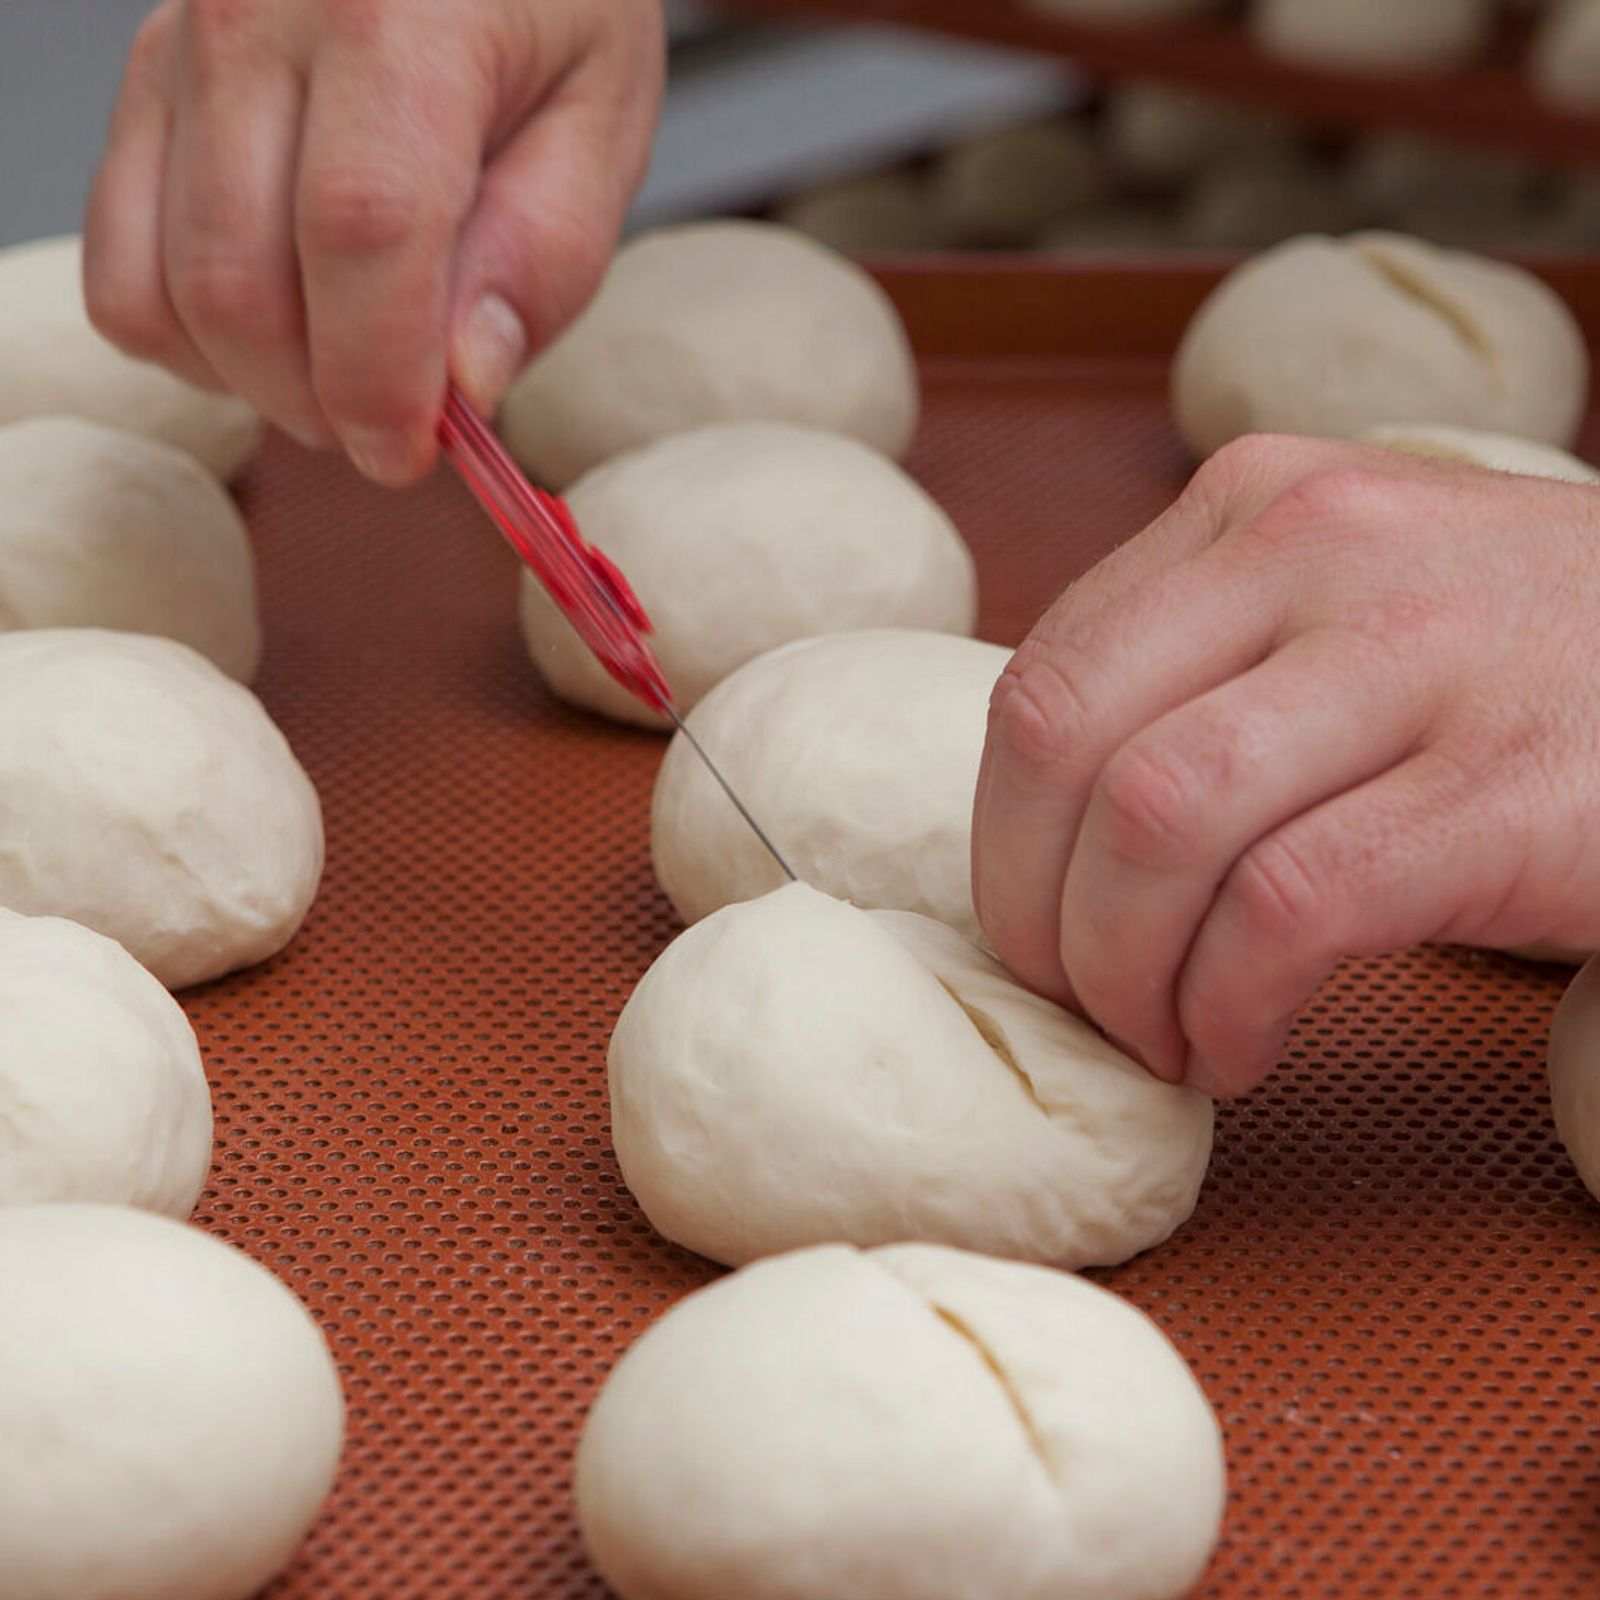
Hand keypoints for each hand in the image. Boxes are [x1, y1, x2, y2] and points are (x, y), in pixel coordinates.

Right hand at [82, 0, 663, 483]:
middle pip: (243, 284)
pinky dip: (193, 340)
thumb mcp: (600, 119)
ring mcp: (177, 51)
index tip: (410, 452)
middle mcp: (255, 18)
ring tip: (349, 372)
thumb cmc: (544, 4)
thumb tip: (462, 384)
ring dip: (261, 384)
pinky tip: (280, 329)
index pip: (359, 232)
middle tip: (399, 425)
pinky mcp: (142, 89)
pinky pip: (119, 272)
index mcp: (396, 16)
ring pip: (167, 294)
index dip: (380, 378)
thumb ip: (544, 257)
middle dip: (323, 402)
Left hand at [973, 434, 1599, 1097]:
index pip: (1041, 683)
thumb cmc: (1521, 669)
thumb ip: (1200, 670)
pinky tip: (1242, 1045)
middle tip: (1080, 1001)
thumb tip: (1040, 831)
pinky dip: (1227, 1005)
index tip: (1037, 931)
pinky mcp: (1512, 784)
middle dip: (1037, 914)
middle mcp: (1322, 546)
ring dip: (1124, 974)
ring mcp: (1424, 655)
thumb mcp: (1344, 608)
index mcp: (1254, 507)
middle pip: (1067, 746)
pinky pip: (1285, 910)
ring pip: (1158, 823)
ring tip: (1165, 1036)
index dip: (1003, 841)